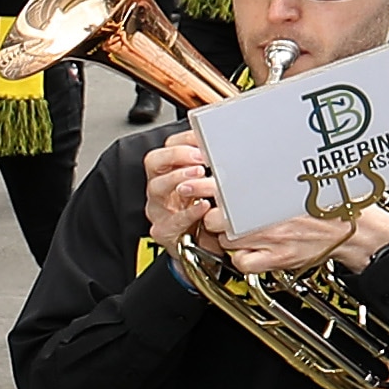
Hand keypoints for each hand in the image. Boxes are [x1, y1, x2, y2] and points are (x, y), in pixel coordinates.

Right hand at [142, 127, 221, 256]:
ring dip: (178, 177)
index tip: (203, 138)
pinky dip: (189, 212)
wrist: (202, 249)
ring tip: (199, 174)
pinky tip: (203, 206)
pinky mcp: (164, 230)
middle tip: (199, 157)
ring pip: (157, 187)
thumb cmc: (207, 214)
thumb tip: (234, 146)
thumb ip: (215, 168)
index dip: (184, 139)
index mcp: (169, 173)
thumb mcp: (211, 186)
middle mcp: (160, 188)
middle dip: (176, 155)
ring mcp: (159, 209)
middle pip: (154, 162)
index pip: (167, 146)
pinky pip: (172, 220)